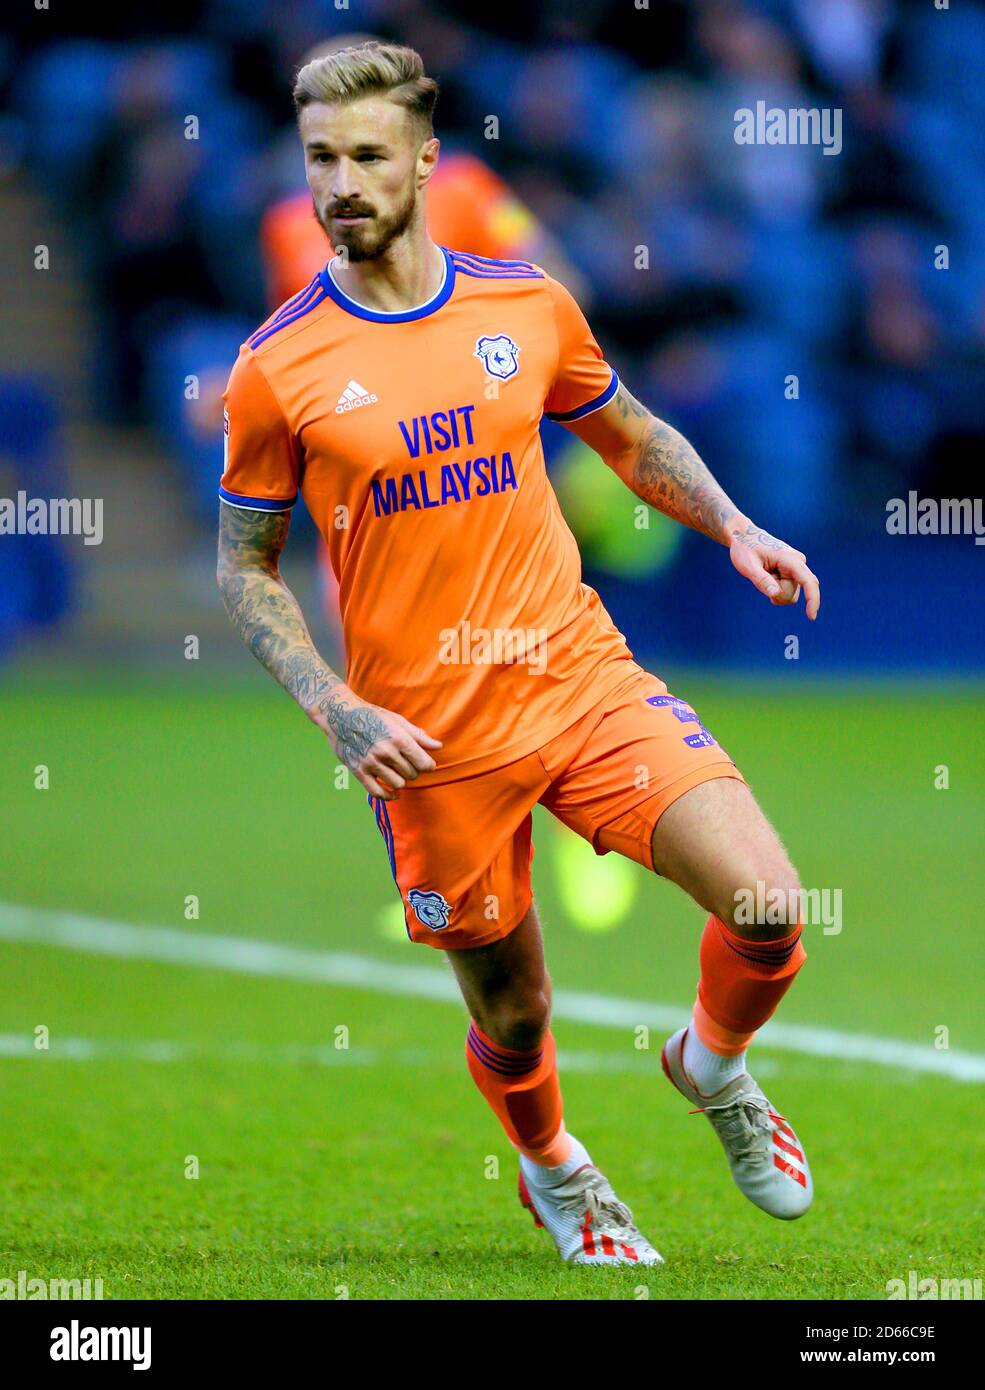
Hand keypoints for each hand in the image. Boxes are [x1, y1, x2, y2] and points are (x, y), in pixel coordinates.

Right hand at [317, 690, 441, 799]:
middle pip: (412, 774)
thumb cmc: (372, 715)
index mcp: (399, 738)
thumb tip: (438, 746)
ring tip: (396, 771)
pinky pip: (377, 792)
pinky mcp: (359, 771)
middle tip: (406, 763)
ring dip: (400, 780)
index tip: (426, 764)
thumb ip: (419, 735)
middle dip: (413, 770)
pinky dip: (388, 796)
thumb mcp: (397, 720)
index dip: (428, 765)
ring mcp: (371, 763)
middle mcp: (386, 752)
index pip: (424, 763)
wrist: (341, 715)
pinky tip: (394, 794)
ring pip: (398, 784)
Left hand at [728, 520, 819, 619]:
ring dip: (773, 591)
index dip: (813, 600)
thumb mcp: (748, 566)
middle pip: (791, 595)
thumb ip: (762, 580)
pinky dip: (774, 590)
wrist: (745, 537)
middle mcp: (799, 563)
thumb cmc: (745, 549)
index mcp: (791, 559)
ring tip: (763, 573)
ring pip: (788, 596)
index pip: (809, 582)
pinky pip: (785, 593)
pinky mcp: (792, 574)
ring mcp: (796, 569)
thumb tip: (776, 594)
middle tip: (759, 576)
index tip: (811, 617)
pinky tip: (767, 576)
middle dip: (775, 594)